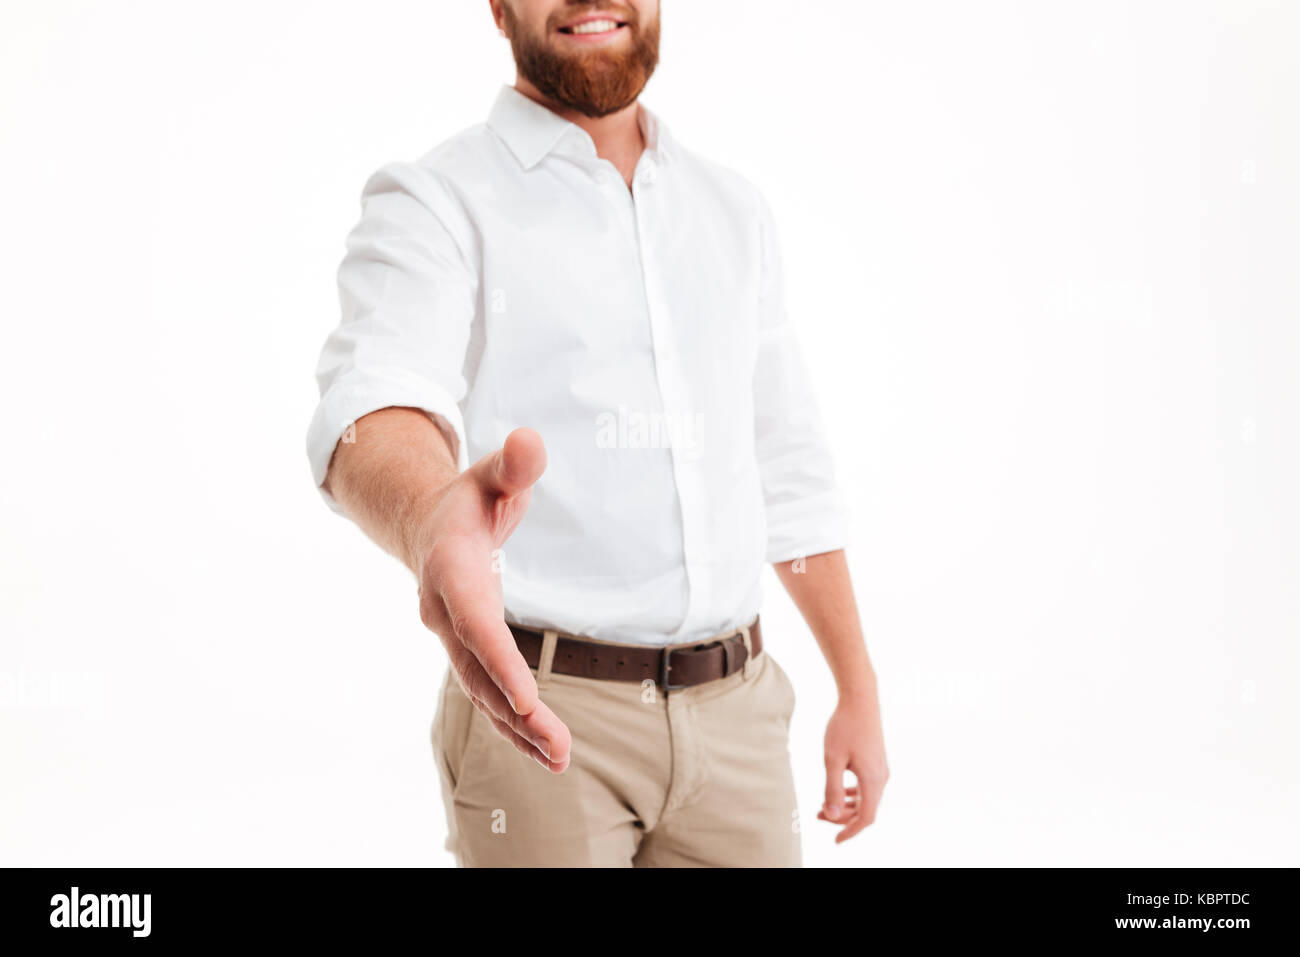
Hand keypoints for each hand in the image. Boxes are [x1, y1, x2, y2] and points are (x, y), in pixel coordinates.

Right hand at [415, 427, 570, 772]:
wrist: (426, 523)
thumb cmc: (470, 497)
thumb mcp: (492, 474)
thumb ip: (514, 463)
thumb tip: (530, 442)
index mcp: (450, 570)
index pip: (476, 624)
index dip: (501, 663)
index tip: (526, 702)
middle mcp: (443, 612)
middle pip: (479, 671)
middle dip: (517, 714)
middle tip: (561, 750)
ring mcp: (451, 637)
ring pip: (481, 691)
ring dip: (517, 730)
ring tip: (561, 760)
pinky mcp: (465, 651)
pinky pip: (487, 693)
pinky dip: (512, 724)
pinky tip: (544, 750)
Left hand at [819, 688, 887, 841]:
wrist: (860, 700)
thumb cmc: (844, 727)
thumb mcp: (832, 759)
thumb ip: (832, 788)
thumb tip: (830, 815)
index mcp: (872, 780)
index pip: (865, 817)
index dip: (850, 831)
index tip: (835, 840)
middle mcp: (881, 777)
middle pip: (865, 810)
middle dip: (842, 818)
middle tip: (818, 815)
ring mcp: (881, 769)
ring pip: (866, 798)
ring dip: (846, 806)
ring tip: (823, 805)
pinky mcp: (877, 761)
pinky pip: (867, 787)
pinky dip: (852, 794)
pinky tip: (839, 791)